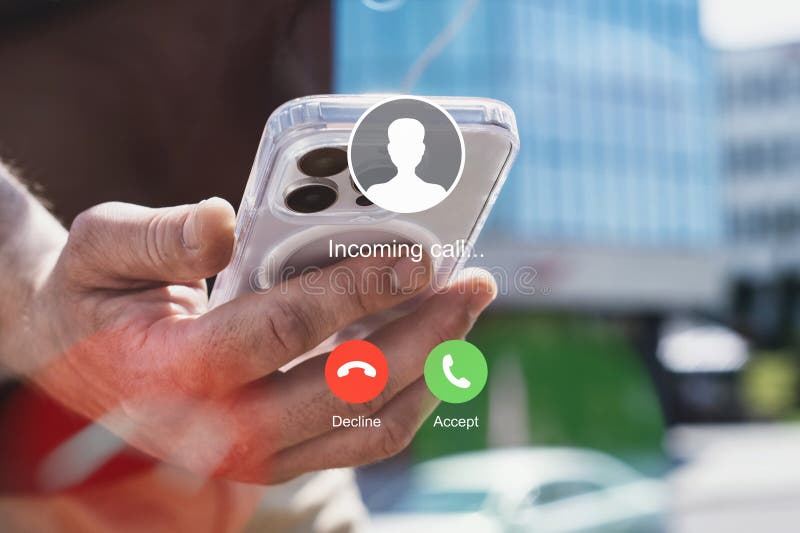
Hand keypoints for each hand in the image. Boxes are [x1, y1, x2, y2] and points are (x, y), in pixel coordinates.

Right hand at [3, 198, 495, 483]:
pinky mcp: (279, 457)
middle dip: (424, 336)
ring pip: (368, 428)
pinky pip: (360, 439)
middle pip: (350, 391)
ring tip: (463, 315)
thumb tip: (224, 220)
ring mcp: (256, 454)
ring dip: (429, 370)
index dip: (356, 290)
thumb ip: (159, 236)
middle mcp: (222, 430)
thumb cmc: (92, 298)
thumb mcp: (100, 250)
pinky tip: (431, 350)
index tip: (418, 258)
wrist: (75, 364)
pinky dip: (408, 397)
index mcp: (176, 371)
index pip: (284, 331)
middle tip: (472, 285)